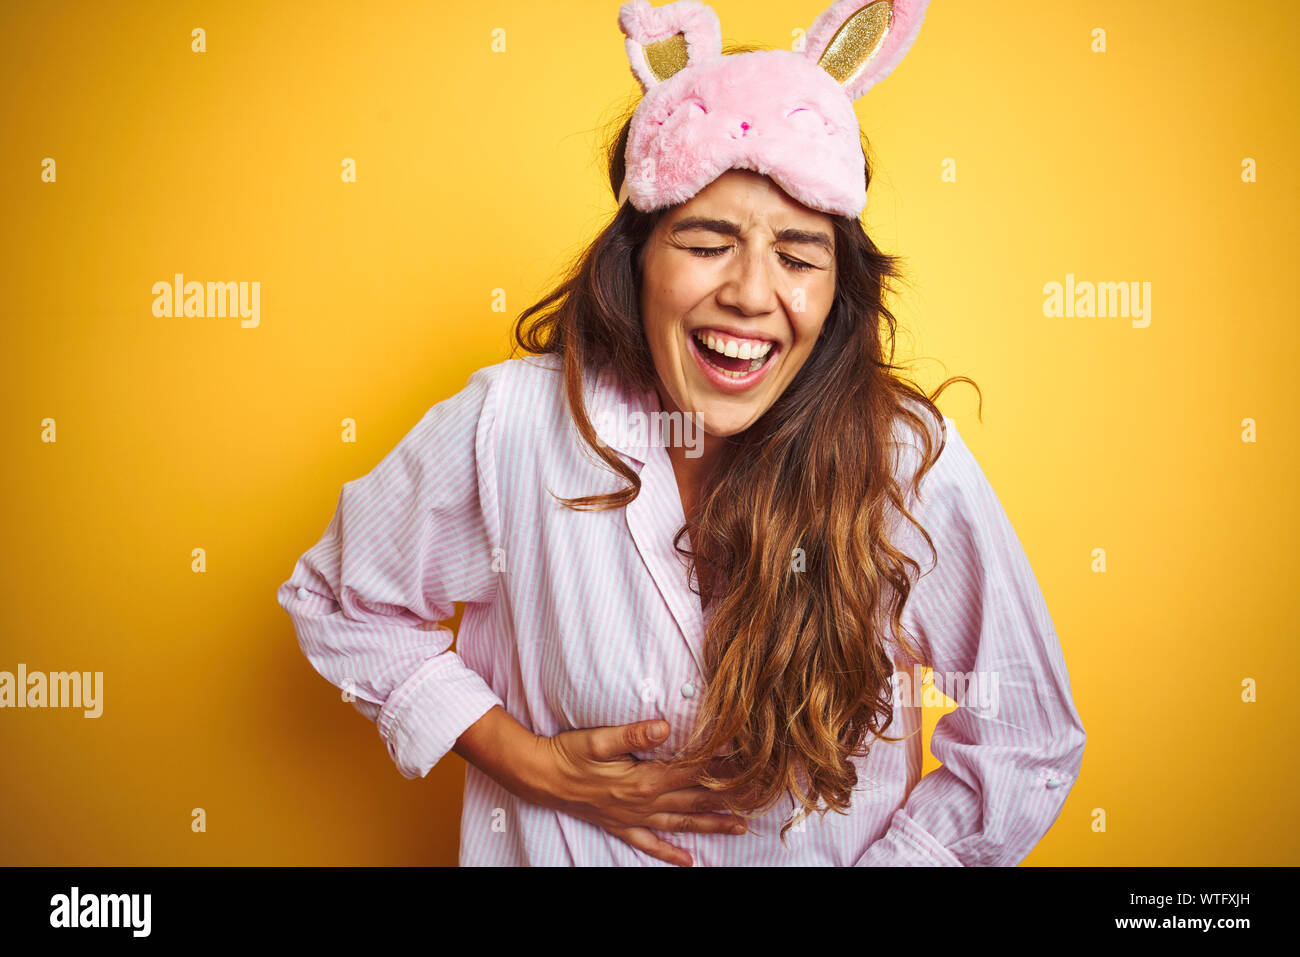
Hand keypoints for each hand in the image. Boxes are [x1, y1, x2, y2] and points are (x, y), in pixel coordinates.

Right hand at [529, 719, 746, 866]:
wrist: (539, 778)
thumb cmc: (569, 754)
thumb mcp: (599, 739)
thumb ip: (634, 735)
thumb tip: (666, 725)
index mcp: (644, 780)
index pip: (693, 771)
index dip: (722, 766)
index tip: (750, 763)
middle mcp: (644, 803)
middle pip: (694, 801)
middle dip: (729, 798)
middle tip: (759, 798)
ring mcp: (633, 818)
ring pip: (681, 824)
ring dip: (711, 826)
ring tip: (740, 828)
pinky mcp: (620, 826)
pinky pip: (651, 844)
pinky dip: (671, 853)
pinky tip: (688, 862)